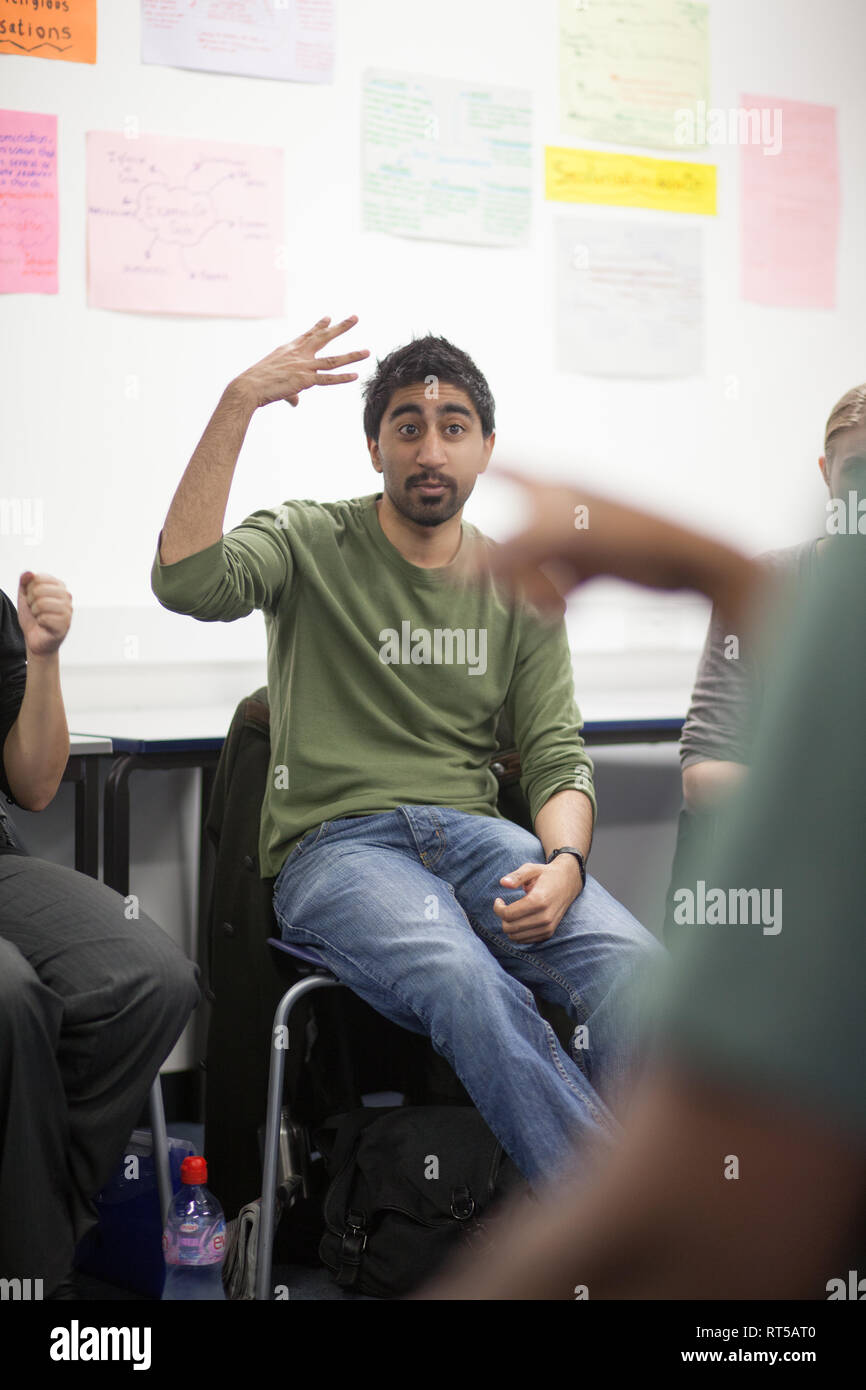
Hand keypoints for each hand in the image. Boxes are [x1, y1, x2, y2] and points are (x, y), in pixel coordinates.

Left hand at [17, 572, 72, 656]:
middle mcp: (66, 595)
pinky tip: (45, 625)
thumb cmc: (33, 617)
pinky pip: (44, 618)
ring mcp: (68, 609)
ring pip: (41, 604)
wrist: (36, 638)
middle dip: (31, 602)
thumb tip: (30, 573)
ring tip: (40, 617)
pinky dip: (40, 622)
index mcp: (59, 585)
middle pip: (38, 590)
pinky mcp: (66, 624)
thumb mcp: (24, 596)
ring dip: (35, 613)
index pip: (37, 578)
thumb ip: (25, 582)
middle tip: (36, 610)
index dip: (29, 590)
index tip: (33, 599)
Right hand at [235, 315, 369, 408]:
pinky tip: (355, 375)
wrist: (248, 386)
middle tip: (355, 318)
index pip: (308, 335)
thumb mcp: (275, 381)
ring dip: (351, 356)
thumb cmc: (257, 383)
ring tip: (367, 352)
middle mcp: (299, 354)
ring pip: (333, 360)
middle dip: (341, 328)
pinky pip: (328, 379)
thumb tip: (296, 402)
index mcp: (289, 349)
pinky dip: (342, 378)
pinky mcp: (305, 380)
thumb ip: (291, 392)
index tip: (329, 318)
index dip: (320, 326)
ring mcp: (303, 366)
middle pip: (324, 338)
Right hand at [476, 463, 760, 620]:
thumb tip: (462, 573)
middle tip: (521, 586)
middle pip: (515, 538)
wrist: (684, 558)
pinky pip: (557, 583)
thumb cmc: (627, 535)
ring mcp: (578, 540)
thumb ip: (510, 558)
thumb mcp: (560, 542)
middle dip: (514, 568)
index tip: (472, 463)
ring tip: (553, 600)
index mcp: (555, 489)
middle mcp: (563, 511)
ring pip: (534, 566)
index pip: (511, 471)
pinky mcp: (593, 566)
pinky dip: (556, 597)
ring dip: (537, 588)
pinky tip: (566, 605)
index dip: (489, 467)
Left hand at [493, 855, 582, 943]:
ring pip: (516, 937)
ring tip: (512, 913)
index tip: (499, 900)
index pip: (508, 914)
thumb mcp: (531, 869)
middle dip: (502, 918)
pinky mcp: (548, 933)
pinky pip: (525, 940)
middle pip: (510, 927)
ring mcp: (548, 927)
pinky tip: (520, 919)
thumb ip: (516, 876)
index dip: (498, 908)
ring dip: (509, 926)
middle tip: (505, 906)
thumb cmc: (546, 875)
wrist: (567, 883)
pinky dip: (518, 932)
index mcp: (539, 900)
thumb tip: (503, 883)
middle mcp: (545, 917)